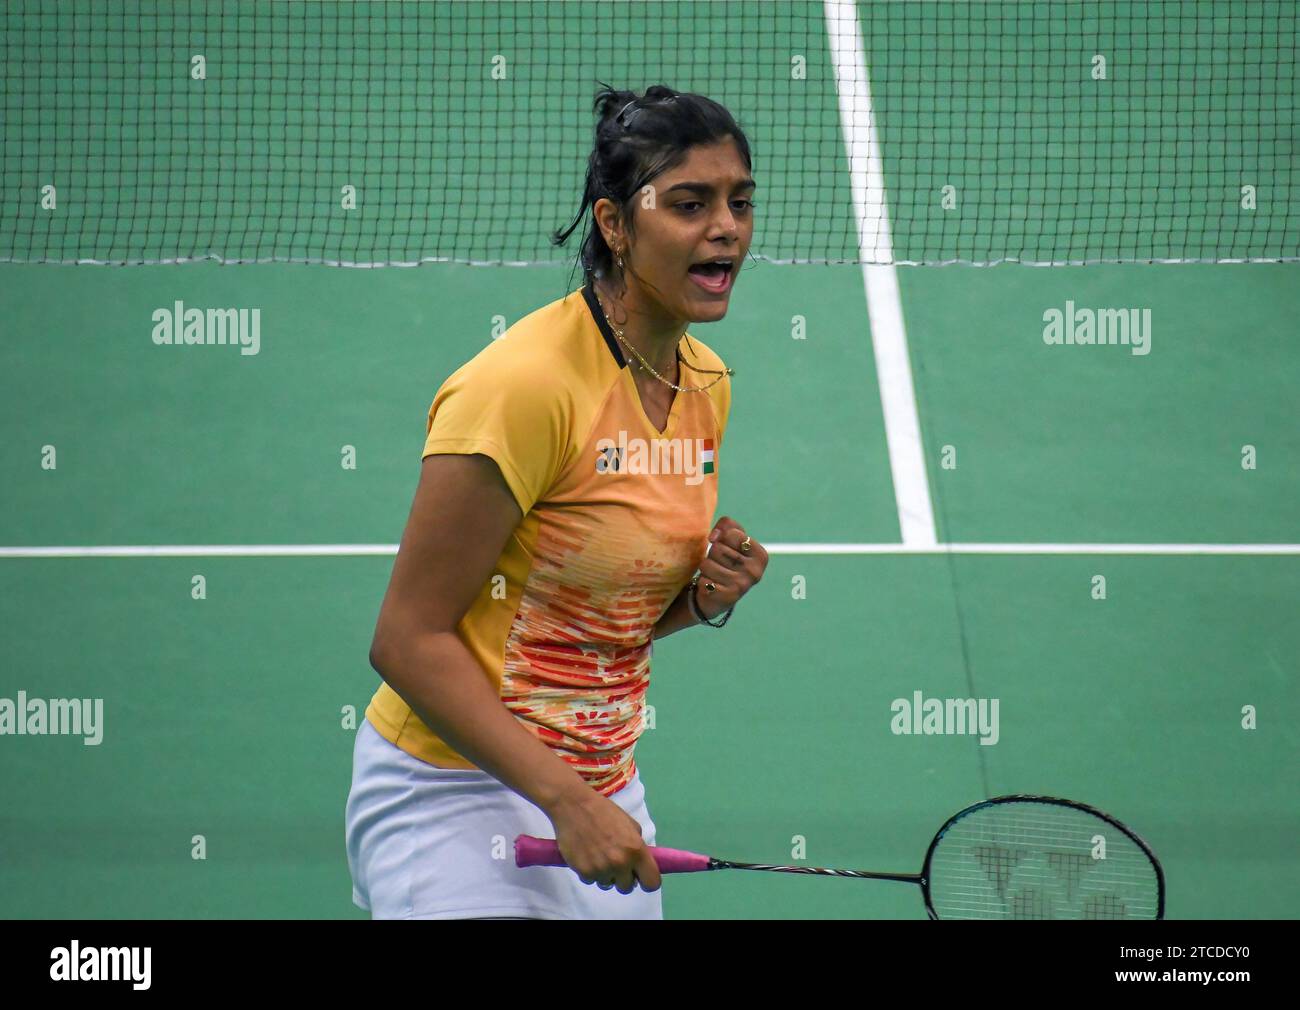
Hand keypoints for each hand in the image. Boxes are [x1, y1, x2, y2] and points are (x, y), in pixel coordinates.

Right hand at [546, 788, 661, 894]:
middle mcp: (620, 863)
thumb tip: (639, 865)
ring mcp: (601, 870)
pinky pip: (591, 881)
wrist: (574, 806)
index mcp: (636, 850)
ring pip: (608, 884)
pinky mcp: (584, 872)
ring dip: (605, 874)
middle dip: (623, 877)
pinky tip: (587, 855)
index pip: (652, 883)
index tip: (640, 876)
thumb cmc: (604, 811)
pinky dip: (590, 871)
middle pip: (627, 887)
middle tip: (615, 863)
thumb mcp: (630, 824)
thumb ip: (638, 847)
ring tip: (598, 855)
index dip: (647, 881)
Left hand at [695, 516, 768, 619]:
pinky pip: (703, 581)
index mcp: (760, 555)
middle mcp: (755, 571)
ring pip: (707, 564)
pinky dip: (703, 582)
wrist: (719, 595)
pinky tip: (712, 587)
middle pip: (717, 548)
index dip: (722, 539)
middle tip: (721, 566)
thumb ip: (727, 525)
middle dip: (713, 555)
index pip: (730, 533)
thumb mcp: (732, 538)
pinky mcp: (727, 598)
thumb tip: (713, 538)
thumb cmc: (726, 560)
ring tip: (715, 575)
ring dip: (706, 569)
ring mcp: (742, 586)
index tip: (729, 550)